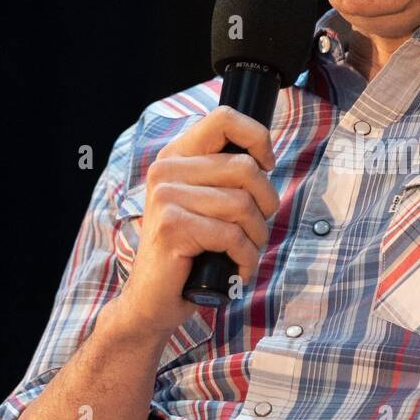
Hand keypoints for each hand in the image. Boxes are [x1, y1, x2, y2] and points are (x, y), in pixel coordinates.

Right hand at [113, 105, 280, 337]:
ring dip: (256, 237)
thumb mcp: (205, 205)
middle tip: (256, 229)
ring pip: (243, 205)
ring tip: (243, 252)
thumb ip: (225, 177)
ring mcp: (166, 197)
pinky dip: (245, 258)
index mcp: (176, 157)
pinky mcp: (172, 227)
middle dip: (266, 204)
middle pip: (246, 168)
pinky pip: (232, 235)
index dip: (258, 138)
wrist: (152, 300)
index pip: (225, 118)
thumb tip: (265, 159)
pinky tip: (236, 270)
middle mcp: (166, 171)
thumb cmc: (189, 254)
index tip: (266, 166)